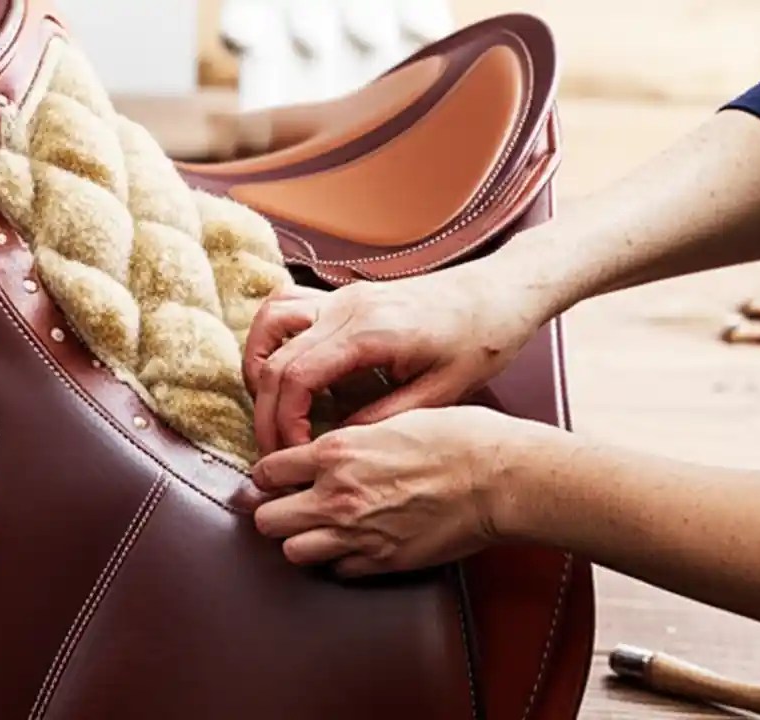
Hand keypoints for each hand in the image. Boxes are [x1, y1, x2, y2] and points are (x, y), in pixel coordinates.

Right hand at [243, 262, 548, 454]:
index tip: (295, 453)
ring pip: (269, 324)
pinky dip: (273, 339)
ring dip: (259, 368)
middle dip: (266, 411)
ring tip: (272, 409)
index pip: (297, 377)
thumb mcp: (442, 393)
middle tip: (274, 450)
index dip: (285, 422)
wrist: (500, 293)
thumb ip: (384, 419)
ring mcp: (341, 296)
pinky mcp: (344, 296)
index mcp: (370, 332)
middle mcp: (346, 307)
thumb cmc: (482, 340)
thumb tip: (337, 444)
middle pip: (275, 358)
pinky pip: (287, 308)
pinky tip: (285, 371)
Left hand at [250, 406, 545, 577]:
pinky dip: (340, 561)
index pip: (266, 471)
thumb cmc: (458, 439)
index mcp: (337, 452)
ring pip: (292, 552)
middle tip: (291, 506)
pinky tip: (356, 545)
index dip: (268, 475)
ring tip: (320, 529)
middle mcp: (337, 496)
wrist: (500, 478)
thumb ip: (352, 439)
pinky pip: (337, 571)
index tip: (278, 477)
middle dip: (274, 512)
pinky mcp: (382, 561)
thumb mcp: (394, 420)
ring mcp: (357, 533)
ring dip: (302, 541)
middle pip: (267, 519)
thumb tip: (330, 448)